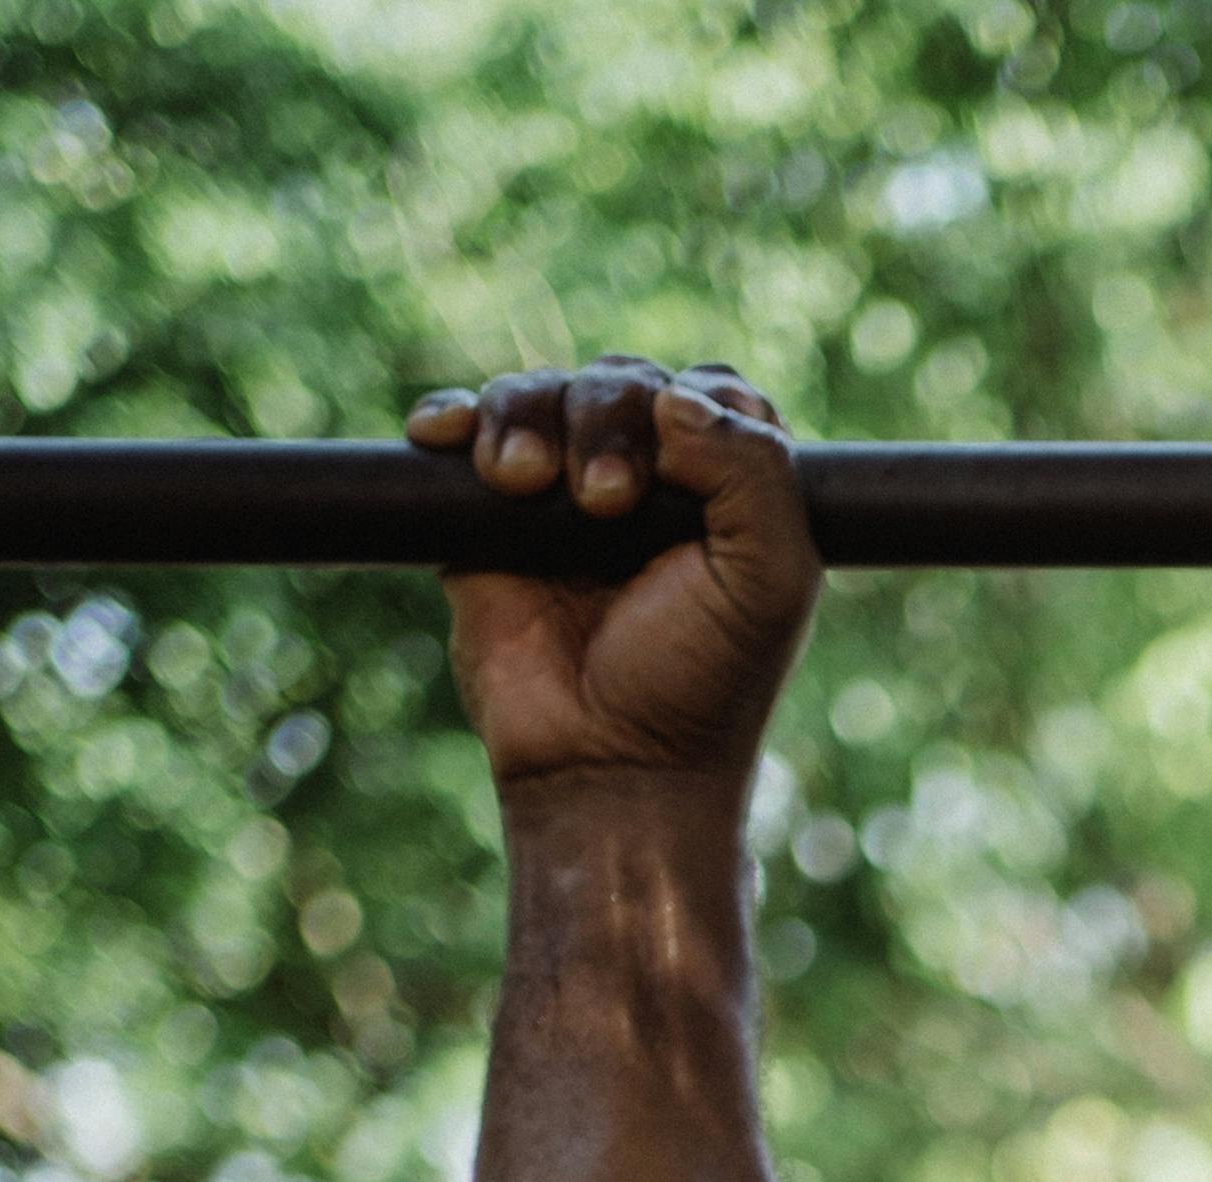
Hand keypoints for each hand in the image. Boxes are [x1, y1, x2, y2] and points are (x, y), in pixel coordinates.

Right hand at [402, 357, 820, 801]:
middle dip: (603, 419)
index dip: (691, 402)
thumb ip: (755, 475)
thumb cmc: (698, 687)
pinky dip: (452, 419)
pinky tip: (442, 437)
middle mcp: (646, 483)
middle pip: (618, 383)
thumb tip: (672, 398)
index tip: (680, 459)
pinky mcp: (489, 525)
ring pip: (540, 395)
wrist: (606, 768)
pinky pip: (465, 436)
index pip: (706, 391)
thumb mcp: (769, 583)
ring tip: (518, 481)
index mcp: (722, 491)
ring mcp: (562, 499)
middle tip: (602, 503)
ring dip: (525, 414)